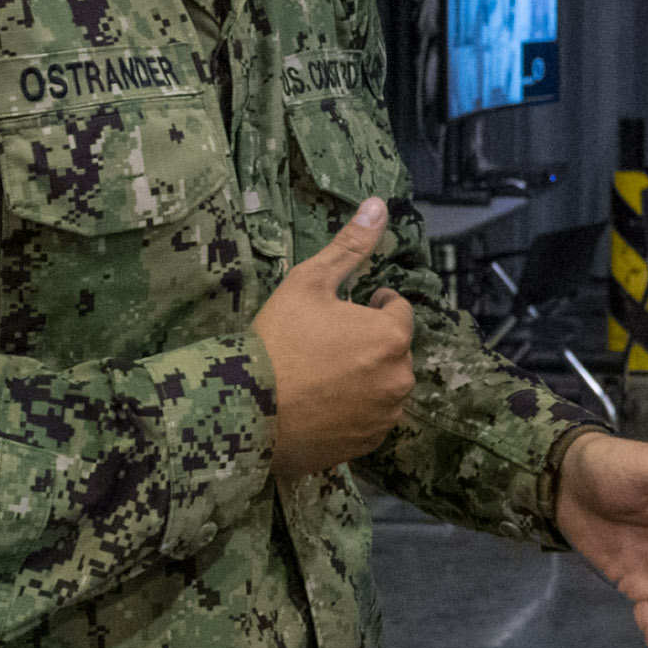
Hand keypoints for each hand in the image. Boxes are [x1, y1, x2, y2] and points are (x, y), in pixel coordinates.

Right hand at [254, 199, 413, 481]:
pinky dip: (354, 409)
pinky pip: (371, 418)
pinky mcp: (369, 444)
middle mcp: (401, 377)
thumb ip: (350, 247)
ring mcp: (386, 415)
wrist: (246, 412)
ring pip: (384, 385)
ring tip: (320, 374)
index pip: (396, 309)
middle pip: (392, 349)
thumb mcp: (309, 283)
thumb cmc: (277, 340)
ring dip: (364, 376)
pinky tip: (319, 403)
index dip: (370, 305)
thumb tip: (379, 204)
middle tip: (324, 343)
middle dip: (368, 342)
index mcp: (392, 335)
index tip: (342, 311)